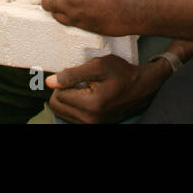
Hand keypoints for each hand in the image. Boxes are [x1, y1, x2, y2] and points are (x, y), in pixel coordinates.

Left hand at [45, 54, 167, 123]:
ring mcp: (92, 125)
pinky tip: (86, 96)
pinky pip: (71, 117)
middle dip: (62, 91)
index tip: (76, 75)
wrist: (141, 88)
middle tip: (78, 81)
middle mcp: (90, 119)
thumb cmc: (123, 74)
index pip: (58, 95)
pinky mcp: (93, 126)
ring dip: (68, 99)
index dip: (63, 81)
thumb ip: (72, 74)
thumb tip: (51, 82)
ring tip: (84, 88)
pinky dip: (74, 106)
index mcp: (91, 104)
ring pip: (62, 112)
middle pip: (56, 106)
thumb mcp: (99, 66)